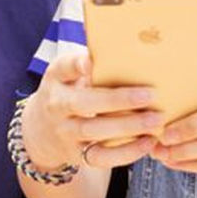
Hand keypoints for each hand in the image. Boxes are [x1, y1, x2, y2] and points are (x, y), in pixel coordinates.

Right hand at [22, 52, 162, 171]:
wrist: (40, 130)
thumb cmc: (69, 90)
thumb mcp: (68, 72)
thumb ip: (90, 61)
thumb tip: (127, 40)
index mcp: (57, 77)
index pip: (64, 68)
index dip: (77, 65)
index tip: (92, 62)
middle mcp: (57, 105)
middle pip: (84, 103)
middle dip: (118, 100)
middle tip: (150, 95)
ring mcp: (65, 132)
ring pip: (94, 131)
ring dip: (128, 127)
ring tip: (156, 120)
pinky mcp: (77, 154)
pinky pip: (101, 157)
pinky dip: (126, 153)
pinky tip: (148, 142)